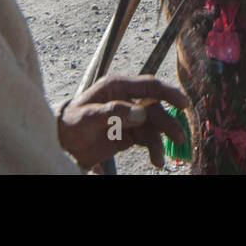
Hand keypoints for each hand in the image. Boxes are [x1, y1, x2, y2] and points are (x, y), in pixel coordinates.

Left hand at [57, 75, 189, 170]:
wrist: (62, 142)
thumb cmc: (72, 123)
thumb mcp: (88, 116)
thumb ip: (113, 112)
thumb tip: (140, 113)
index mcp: (117, 87)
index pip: (149, 86)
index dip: (168, 93)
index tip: (183, 103)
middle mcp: (127, 99)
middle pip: (154, 108)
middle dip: (167, 122)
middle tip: (178, 136)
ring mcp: (130, 116)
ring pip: (153, 126)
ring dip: (159, 140)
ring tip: (159, 158)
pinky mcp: (130, 133)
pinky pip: (147, 139)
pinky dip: (153, 148)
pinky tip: (156, 160)